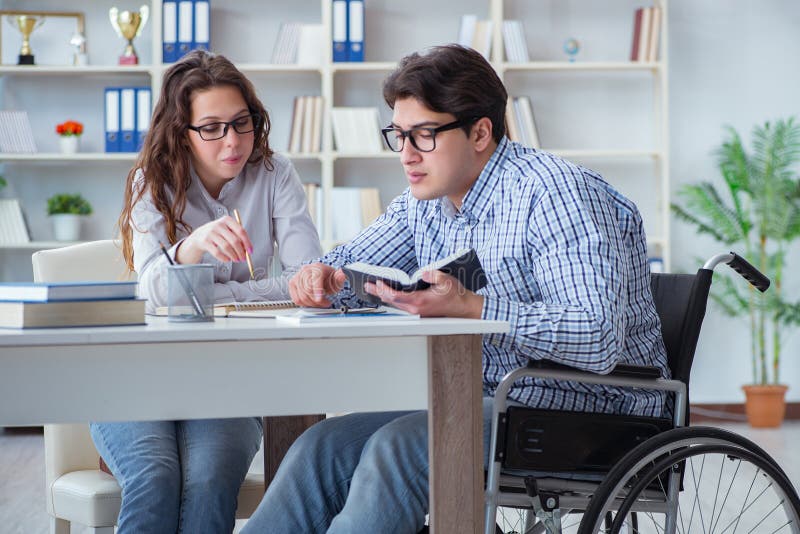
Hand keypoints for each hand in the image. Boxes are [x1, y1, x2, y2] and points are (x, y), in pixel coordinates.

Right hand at [176, 215, 252, 264]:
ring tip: (236, 260)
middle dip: (241, 252)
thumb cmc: (217, 234)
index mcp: (227, 220)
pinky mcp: (205, 241)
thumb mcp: (227, 231)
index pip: (241, 231)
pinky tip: (227, 259)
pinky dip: (224, 258)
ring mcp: (210, 232)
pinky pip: (217, 252)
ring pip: (226, 247)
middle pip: (234, 240)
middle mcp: (218, 225)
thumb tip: (247, 249)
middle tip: (243, 258)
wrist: (199, 236)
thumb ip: (238, 237)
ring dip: (233, 256)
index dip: (247, 242)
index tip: (250, 251)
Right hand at [289, 263, 346, 306]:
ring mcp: (297, 277)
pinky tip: (311, 302)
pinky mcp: (292, 284)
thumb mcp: (337, 278)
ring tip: (320, 303)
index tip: (319, 299)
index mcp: (317, 267)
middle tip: (326, 303)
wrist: (320, 275)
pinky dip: (305, 304)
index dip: (317, 290)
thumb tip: (342, 275)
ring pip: (302, 296)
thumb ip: (340, 278)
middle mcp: (305, 270)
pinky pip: (296, 299)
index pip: (315, 278)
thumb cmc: (328, 278)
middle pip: (308, 290)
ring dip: (312, 304)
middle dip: (318, 301)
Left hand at [366, 270, 483, 317]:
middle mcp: (415, 308)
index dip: (384, 290)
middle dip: (378, 292)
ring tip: (372, 288)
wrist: (463, 307)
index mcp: (420, 301)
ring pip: (395, 304)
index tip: (377, 282)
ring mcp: (416, 311)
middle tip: (366, 285)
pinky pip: (400, 305)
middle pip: (391, 301)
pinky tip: (386, 294)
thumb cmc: (455, 295)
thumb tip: (424, 273)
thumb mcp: (446, 281)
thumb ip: (434, 275)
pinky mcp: (418, 311)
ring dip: (383, 296)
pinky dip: (391, 299)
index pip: (396, 297)